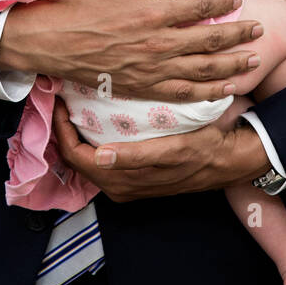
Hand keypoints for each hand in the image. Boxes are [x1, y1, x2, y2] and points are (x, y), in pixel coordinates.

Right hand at [0, 0, 264, 102]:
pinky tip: (224, 90)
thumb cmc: (73, 3)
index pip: (199, 8)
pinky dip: (207, 93)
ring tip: (252, 61)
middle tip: (258, 30)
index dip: (223, 4)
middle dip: (238, 35)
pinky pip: (182, 93)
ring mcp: (150, 69)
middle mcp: (156, 43)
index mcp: (150, 12)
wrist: (45, 40)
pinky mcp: (140, 87)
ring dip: (231, 66)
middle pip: (210, 41)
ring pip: (202, 71)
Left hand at [51, 97, 268, 201]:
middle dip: (64, 130)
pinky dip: (90, 139)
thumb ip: (136, 157)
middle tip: (62, 99)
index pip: (75, 156)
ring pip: (85, 158)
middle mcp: (117, 186)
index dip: (61, 130)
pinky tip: (93, 118)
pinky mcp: (131, 175)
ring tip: (74, 104)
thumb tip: (100, 157)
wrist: (226, 161)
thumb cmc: (202, 151)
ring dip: (76, 134)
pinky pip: (99, 158)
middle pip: (75, 157)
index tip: (59, 102)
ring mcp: (123, 181)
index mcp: (122, 182)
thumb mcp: (173, 151)